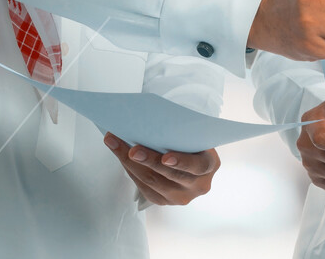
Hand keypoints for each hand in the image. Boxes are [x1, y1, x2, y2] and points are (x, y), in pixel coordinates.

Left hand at [103, 133, 218, 205]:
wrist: (190, 160)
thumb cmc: (191, 143)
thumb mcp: (193, 137)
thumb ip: (180, 135)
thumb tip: (147, 123)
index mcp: (209, 165)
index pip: (197, 165)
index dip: (182, 162)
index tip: (166, 158)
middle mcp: (198, 185)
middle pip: (170, 175)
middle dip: (148, 161)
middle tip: (132, 149)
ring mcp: (181, 196)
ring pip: (152, 182)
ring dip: (130, 163)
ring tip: (115, 144)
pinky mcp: (163, 201)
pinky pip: (144, 187)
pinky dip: (130, 169)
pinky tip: (120, 155)